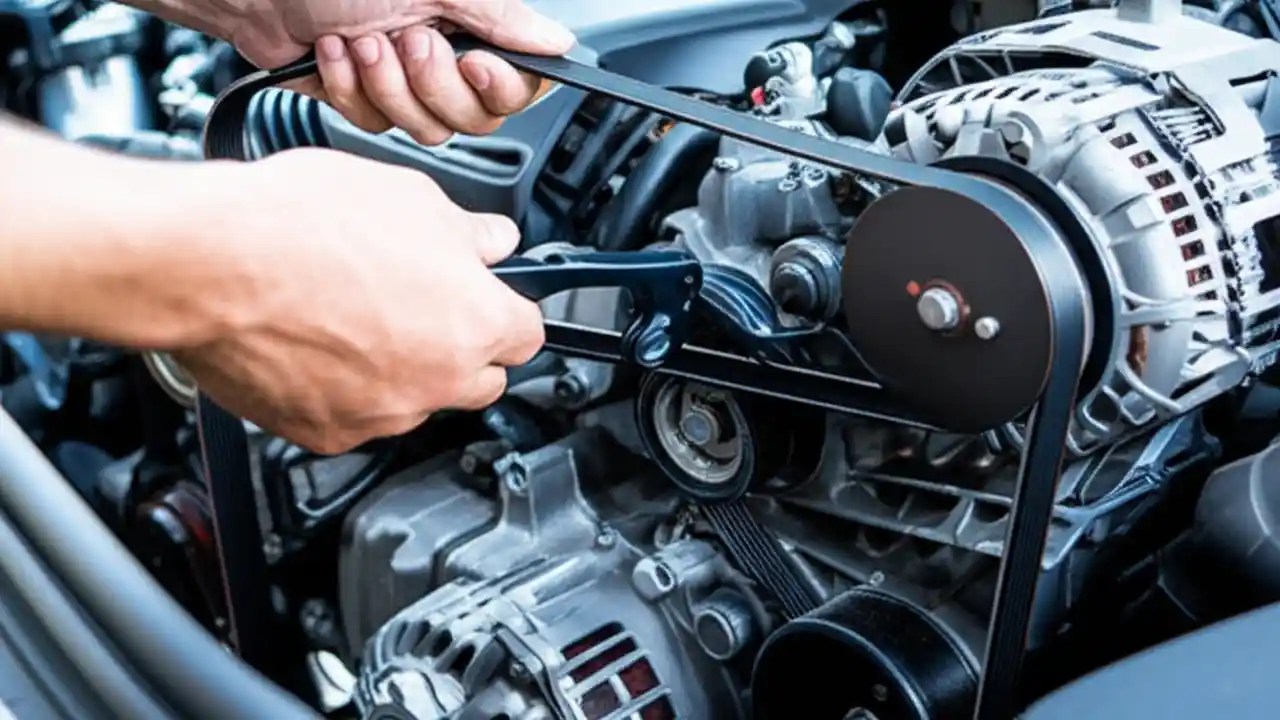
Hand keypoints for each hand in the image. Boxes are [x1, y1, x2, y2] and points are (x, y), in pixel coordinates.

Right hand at [173, 149, 543, 453]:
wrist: (208, 262)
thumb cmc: (301, 224)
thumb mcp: (409, 197)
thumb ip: (466, 232)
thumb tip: (492, 241)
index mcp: (474, 322)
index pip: (528, 333)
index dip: (505, 307)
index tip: (487, 294)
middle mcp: (436, 380)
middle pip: (479, 377)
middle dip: (461, 345)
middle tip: (419, 300)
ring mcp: (381, 414)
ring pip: (414, 399)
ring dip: (400, 368)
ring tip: (350, 311)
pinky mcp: (324, 432)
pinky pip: (354, 416)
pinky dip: (344, 389)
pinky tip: (315, 340)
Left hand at [232, 0, 574, 144]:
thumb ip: (500, 17)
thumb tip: (556, 41)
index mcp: (472, 23)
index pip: (522, 81)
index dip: (500, 84)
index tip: (471, 61)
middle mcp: (445, 54)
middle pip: (476, 117)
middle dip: (432, 84)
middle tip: (407, 40)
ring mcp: (404, 81)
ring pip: (427, 130)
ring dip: (387, 86)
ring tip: (362, 41)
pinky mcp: (365, 100)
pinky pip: (377, 126)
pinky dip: (349, 89)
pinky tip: (334, 53)